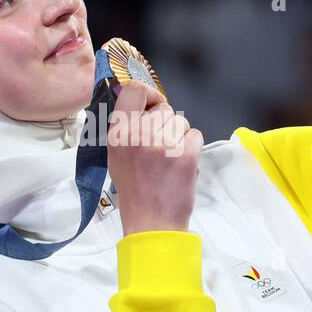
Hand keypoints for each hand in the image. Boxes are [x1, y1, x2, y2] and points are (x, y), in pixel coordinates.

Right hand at [107, 81, 202, 235]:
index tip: (152, 104)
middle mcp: (139, 135)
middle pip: (164, 109)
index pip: (134, 90)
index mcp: (119, 134)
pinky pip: (195, 134)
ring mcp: (164, 144)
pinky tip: (180, 164)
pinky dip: (192, 148)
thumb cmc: (135, 189)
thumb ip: (125, 126)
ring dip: (179, 137)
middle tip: (160, 147)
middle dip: (165, 124)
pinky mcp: (186, 154)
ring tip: (169, 159)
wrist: (152, 221)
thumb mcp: (117, 155)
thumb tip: (139, 98)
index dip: (149, 93)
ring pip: (181, 121)